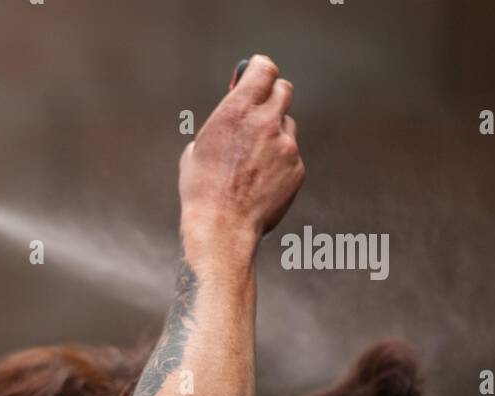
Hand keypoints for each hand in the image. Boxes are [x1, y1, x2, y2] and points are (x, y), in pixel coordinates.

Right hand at [179, 55, 304, 239]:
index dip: (259, 70)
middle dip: (272, 95)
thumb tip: (231, 114)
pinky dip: (279, 163)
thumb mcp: (197, 149)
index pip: (263, 69)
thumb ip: (220, 124)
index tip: (256, 73)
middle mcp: (266, 123)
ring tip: (253, 159)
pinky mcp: (297, 168)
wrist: (221, 227)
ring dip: (275, 133)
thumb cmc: (201, 190)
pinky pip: (291, 155)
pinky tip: (260, 181)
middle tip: (261, 108)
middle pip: (283, 89)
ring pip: (287, 125)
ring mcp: (286, 145)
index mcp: (236, 111)